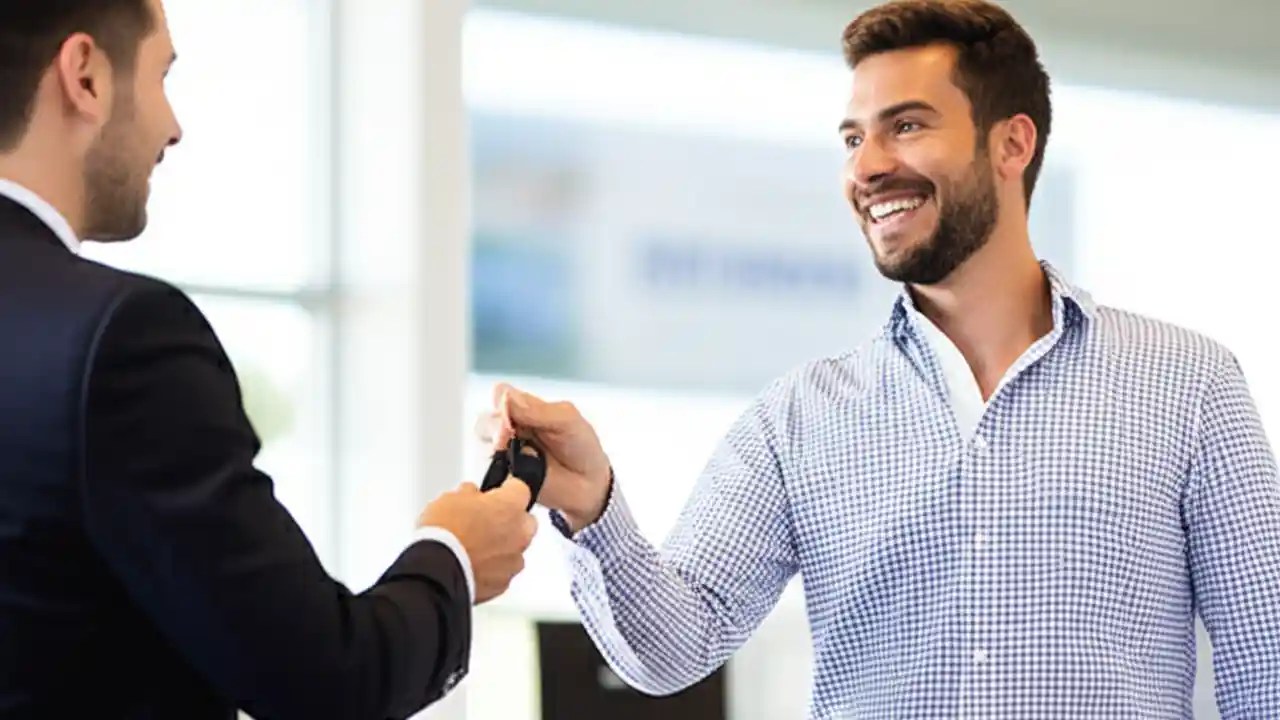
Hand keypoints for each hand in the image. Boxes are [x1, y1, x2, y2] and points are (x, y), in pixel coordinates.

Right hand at [418, 481, 536, 603]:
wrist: (436, 571)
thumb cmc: (445, 534)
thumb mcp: (450, 499)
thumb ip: (469, 495)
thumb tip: (470, 495)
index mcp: (510, 506)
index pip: (520, 489)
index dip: (505, 490)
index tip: (497, 493)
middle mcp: (519, 533)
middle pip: (525, 522)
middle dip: (510, 521)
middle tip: (485, 522)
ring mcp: (514, 560)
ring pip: (515, 550)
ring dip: (501, 548)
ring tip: (475, 548)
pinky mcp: (503, 583)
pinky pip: (502, 572)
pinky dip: (492, 569)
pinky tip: (472, 565)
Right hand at [476, 383, 612, 533]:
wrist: (589, 484)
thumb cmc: (581, 447)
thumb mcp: (566, 420)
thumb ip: (536, 410)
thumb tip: (505, 394)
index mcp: (528, 408)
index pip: (502, 396)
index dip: (502, 402)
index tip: (510, 411)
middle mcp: (514, 426)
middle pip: (489, 417)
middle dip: (497, 425)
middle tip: (511, 434)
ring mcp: (508, 449)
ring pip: (485, 441)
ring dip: (496, 443)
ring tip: (513, 450)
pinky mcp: (506, 472)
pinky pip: (490, 465)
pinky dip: (497, 464)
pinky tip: (512, 466)